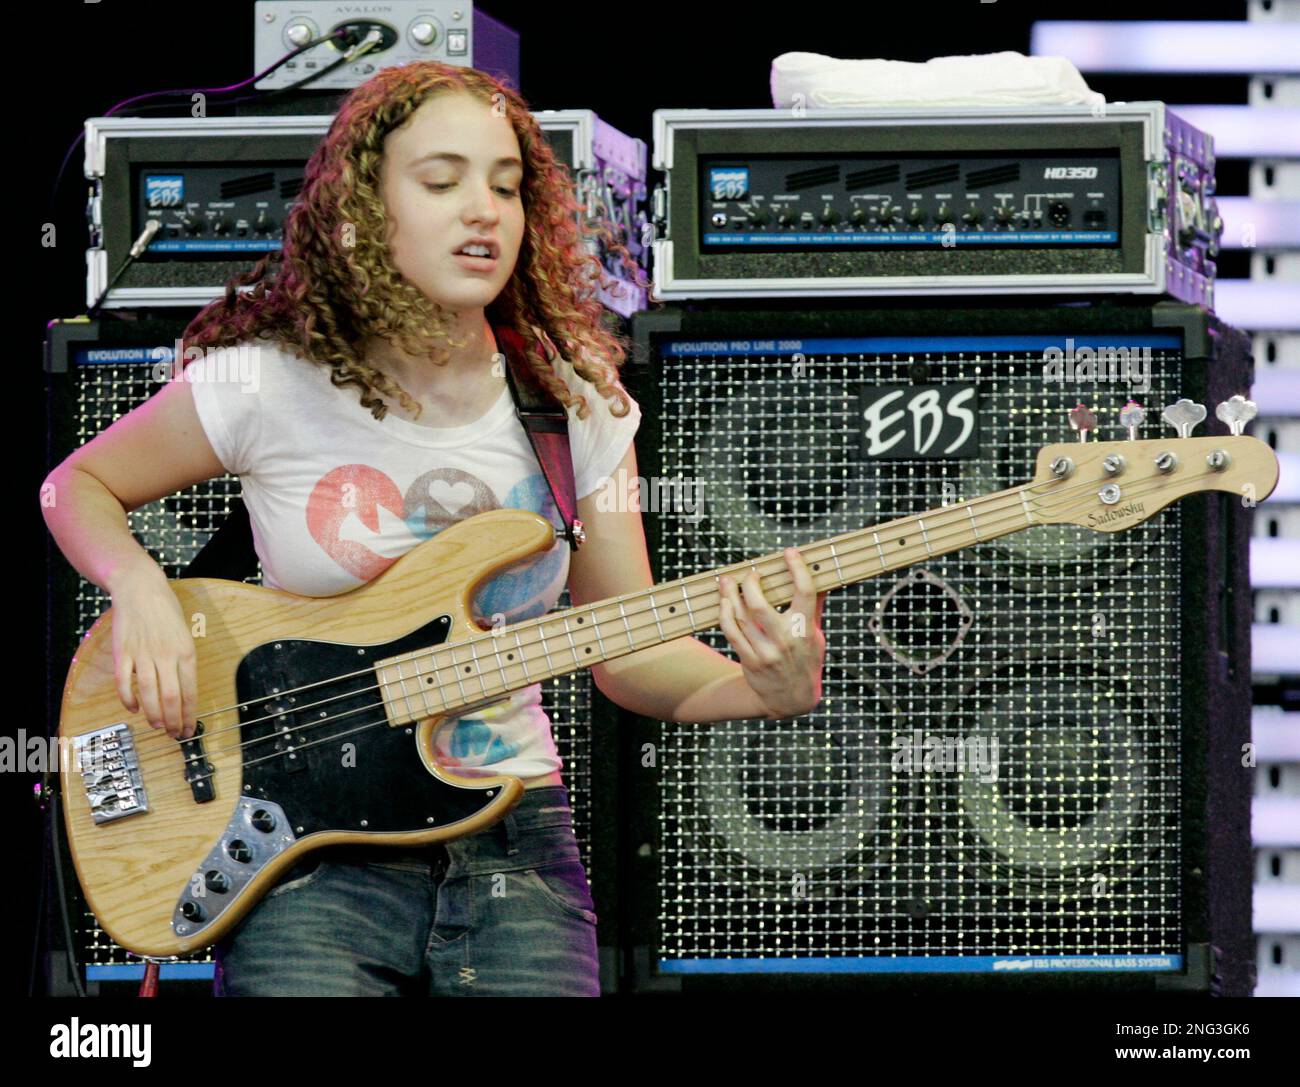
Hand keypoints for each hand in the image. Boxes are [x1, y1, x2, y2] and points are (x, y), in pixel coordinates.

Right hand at [109, 570, 199, 739]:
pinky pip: (124, 682)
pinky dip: (128, 699)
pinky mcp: (123, 652)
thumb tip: (184, 691)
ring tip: (157, 727)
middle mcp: (166, 656)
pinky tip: (134, 708)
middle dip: (173, 722)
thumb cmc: (166, 611)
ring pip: (149, 694)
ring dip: (153, 716)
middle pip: (170, 698)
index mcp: (186, 652)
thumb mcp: (185, 635)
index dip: (189, 716)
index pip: (190, 692)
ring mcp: (143, 654)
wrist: (141, 589)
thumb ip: (184, 661)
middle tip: (174, 735)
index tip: (189, 730)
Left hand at [718, 548, 826, 717]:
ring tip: (726, 580)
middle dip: (750, 583)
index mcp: (806, 629)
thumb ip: (815, 609)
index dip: (797, 568)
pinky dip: (724, 614)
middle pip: (760, 604)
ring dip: (730, 595)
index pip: (805, 592)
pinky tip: (724, 602)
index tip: (789, 553)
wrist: (791, 699)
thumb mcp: (817, 637)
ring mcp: (765, 651)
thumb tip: (822, 580)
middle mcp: (785, 640)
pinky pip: (731, 632)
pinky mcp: (750, 660)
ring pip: (741, 616)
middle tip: (750, 573)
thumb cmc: (805, 662)